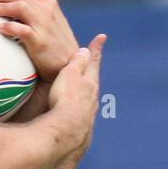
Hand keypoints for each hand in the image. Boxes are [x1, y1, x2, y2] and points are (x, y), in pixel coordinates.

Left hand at [0, 0, 78, 81]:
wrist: (69, 63)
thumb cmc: (52, 44)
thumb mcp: (44, 21)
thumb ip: (30, 10)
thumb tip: (7, 3)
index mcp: (46, 1)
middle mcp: (46, 8)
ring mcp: (45, 24)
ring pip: (20, 6)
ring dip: (1, 6)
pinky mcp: (41, 41)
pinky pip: (23, 30)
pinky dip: (10, 27)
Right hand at [46, 34, 106, 153]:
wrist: (66, 131)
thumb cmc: (65, 100)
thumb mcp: (69, 75)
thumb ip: (77, 63)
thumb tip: (85, 51)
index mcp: (90, 83)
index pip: (93, 62)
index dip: (96, 49)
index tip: (102, 37)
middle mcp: (93, 99)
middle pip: (92, 83)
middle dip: (90, 76)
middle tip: (89, 69)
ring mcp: (89, 116)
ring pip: (89, 102)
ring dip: (85, 98)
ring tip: (81, 97)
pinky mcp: (83, 131)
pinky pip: (82, 119)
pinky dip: (79, 116)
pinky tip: (76, 121)